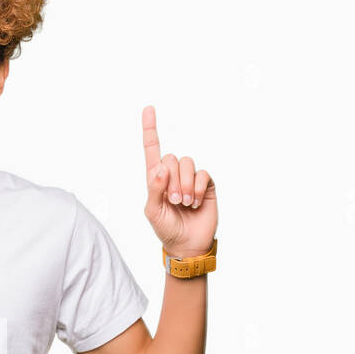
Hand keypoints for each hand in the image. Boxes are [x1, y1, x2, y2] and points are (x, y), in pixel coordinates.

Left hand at [141, 105, 218, 258]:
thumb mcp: (153, 211)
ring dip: (184, 185)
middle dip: (171, 180)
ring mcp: (190, 178)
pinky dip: (197, 187)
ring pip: (187, 163)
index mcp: (156, 179)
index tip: (148, 109)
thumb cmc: (166, 228)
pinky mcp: (205, 184)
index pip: (152, 150)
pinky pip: (202, 173)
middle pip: (171, 158)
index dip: (150, 129)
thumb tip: (160, 167)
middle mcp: (173, 174)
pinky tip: (194, 202)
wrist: (187, 244)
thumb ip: (154, 188)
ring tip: (184, 203)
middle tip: (174, 201)